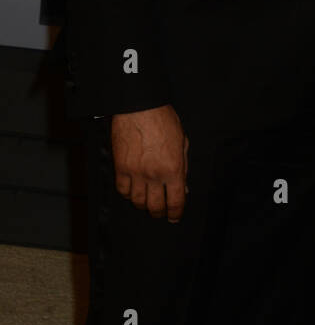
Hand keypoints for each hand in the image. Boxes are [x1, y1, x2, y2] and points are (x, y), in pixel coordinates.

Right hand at [111, 104, 188, 220]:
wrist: (139, 107)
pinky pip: (122, 190)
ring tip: (148, 203)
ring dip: (144, 205)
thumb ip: (183, 167)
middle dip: (160, 213)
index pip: (176, 202)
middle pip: (155, 206)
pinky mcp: (120, 168)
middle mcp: (154, 174)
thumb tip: (183, 187)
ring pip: (137, 202)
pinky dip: (128, 194)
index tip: (175, 217)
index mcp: (173, 169)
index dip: (176, 213)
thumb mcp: (182, 142)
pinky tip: (133, 191)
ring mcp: (135, 173)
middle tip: (161, 212)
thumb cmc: (163, 120)